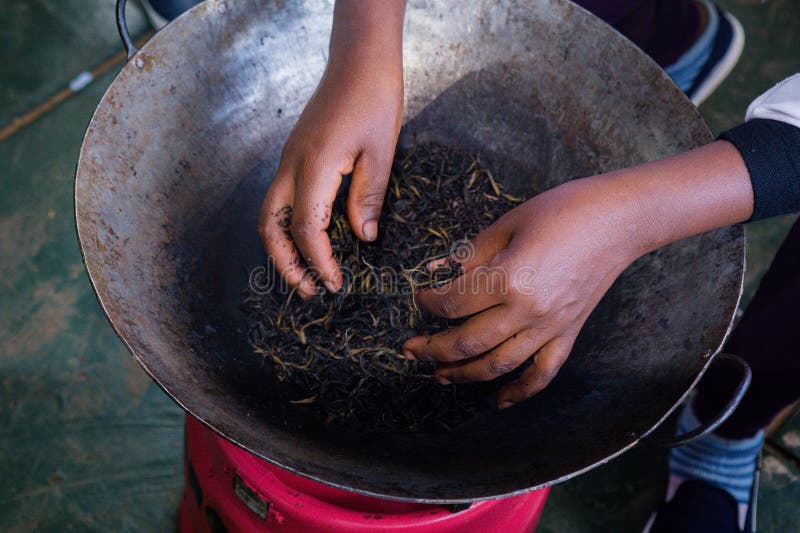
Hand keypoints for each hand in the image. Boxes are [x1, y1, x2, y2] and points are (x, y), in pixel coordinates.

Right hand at [258, 0, 404, 297]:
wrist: (358, 59)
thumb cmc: (374, 98)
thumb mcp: (381, 151)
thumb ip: (368, 197)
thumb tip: (363, 238)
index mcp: (313, 168)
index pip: (306, 231)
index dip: (319, 263)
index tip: (335, 284)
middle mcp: (291, 166)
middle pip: (271, 228)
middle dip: (285, 264)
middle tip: (309, 290)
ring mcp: (288, 160)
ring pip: (269, 214)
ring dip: (281, 248)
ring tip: (304, 272)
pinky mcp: (294, 155)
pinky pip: (281, 199)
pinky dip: (287, 227)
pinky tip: (310, 238)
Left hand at [403, 140, 753, 407]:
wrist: (618, 220)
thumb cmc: (562, 211)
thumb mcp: (508, 224)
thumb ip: (470, 255)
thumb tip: (436, 274)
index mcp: (509, 278)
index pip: (453, 304)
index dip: (428, 304)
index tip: (420, 298)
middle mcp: (528, 310)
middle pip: (468, 342)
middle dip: (433, 349)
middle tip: (412, 348)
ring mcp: (551, 327)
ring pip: (499, 365)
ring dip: (464, 375)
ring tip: (439, 375)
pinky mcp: (568, 334)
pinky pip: (542, 373)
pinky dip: (519, 391)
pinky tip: (498, 400)